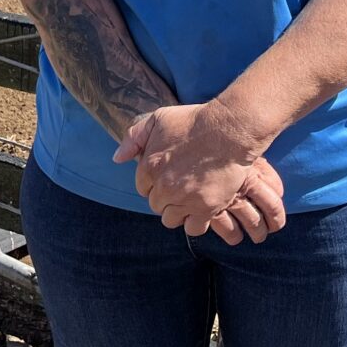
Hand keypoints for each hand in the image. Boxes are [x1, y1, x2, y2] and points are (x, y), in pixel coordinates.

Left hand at [114, 103, 285, 239]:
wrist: (230, 129)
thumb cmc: (195, 121)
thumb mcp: (159, 119)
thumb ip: (134, 137)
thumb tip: (117, 158)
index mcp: (149, 166)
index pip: (142, 188)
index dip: (154, 182)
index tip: (168, 175)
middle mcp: (164, 187)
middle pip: (156, 205)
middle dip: (166, 197)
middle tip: (181, 185)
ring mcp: (185, 199)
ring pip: (171, 219)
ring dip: (178, 211)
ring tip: (190, 198)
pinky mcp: (206, 208)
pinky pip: (193, 228)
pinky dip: (195, 222)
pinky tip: (201, 209)